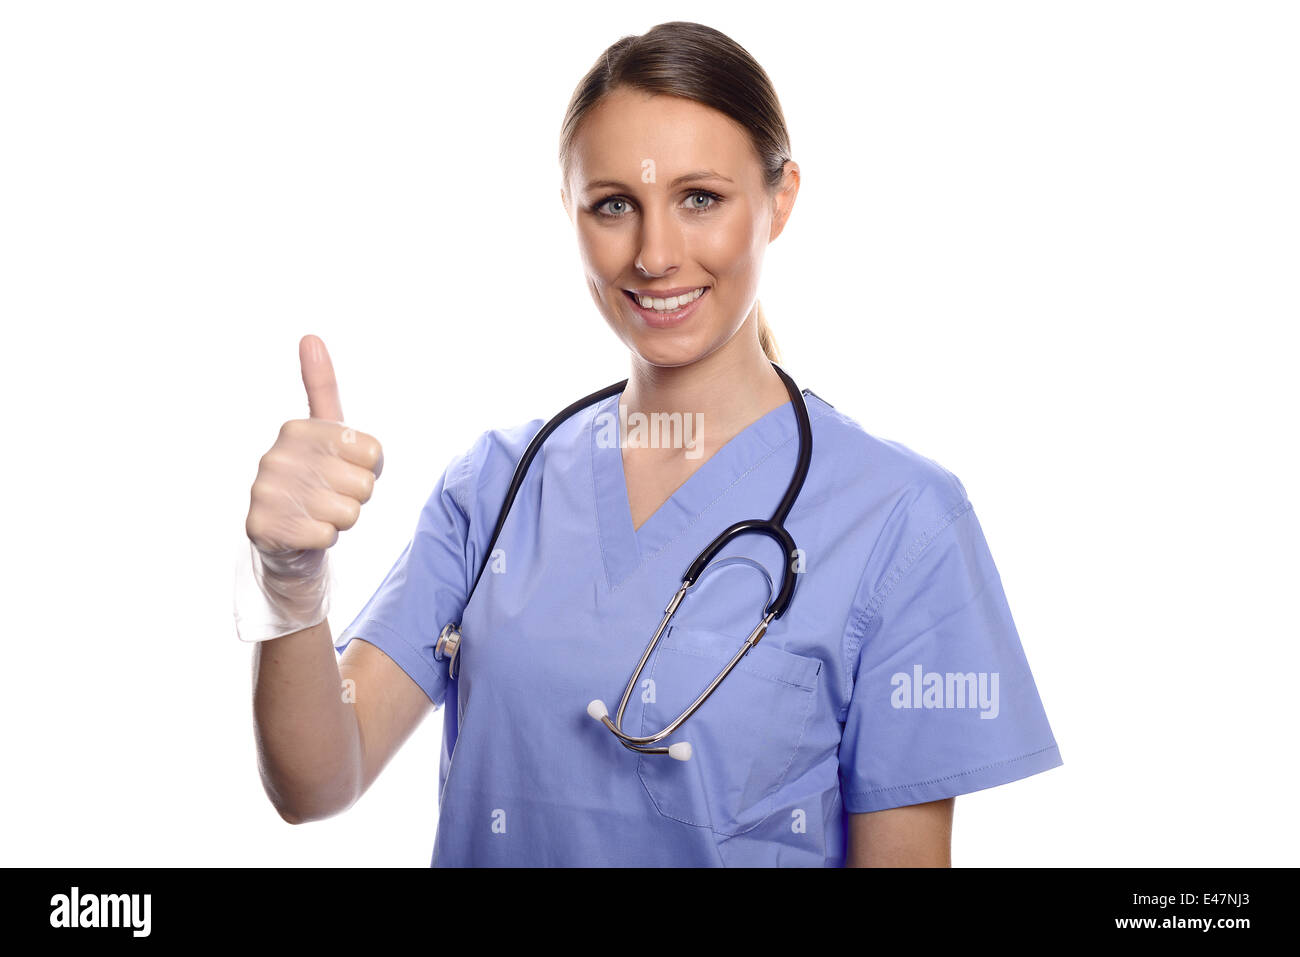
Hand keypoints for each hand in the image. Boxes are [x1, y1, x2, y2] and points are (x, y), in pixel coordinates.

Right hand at [245, 335, 384, 579]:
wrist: (286, 534)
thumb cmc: (316, 477)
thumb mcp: (325, 430)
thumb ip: (322, 386)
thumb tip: (310, 336)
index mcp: (296, 429)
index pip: (372, 453)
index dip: (368, 469)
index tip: (342, 468)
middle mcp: (275, 456)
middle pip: (363, 484)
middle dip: (355, 496)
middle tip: (329, 495)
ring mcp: (266, 492)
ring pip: (347, 512)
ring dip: (341, 519)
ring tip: (317, 512)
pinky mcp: (263, 527)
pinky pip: (327, 536)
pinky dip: (323, 539)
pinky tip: (305, 531)